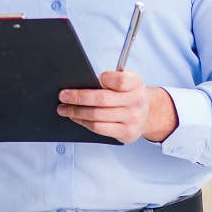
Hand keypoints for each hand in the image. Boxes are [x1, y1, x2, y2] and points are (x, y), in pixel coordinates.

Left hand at [57, 70, 177, 143]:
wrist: (148, 113)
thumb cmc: (130, 93)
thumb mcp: (126, 79)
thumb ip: (110, 78)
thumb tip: (81, 81)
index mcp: (135, 83)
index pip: (120, 80)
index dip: (106, 79)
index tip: (93, 78)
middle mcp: (136, 101)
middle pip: (102, 99)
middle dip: (78, 97)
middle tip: (63, 95)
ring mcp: (132, 118)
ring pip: (97, 115)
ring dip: (76, 112)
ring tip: (63, 108)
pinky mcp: (126, 133)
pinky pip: (99, 128)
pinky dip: (84, 122)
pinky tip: (76, 118)